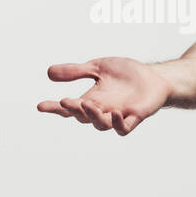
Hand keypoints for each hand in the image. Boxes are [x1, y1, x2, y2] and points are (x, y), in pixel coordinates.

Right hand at [37, 57, 172, 135]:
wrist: (155, 77)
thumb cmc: (126, 74)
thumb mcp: (97, 67)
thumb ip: (76, 71)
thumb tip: (48, 72)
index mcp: (91, 100)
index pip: (69, 107)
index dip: (54, 109)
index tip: (41, 106)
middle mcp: (102, 110)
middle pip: (82, 117)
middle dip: (73, 110)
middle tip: (64, 101)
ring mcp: (118, 116)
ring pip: (100, 124)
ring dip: (92, 116)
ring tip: (87, 105)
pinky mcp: (134, 118)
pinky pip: (123, 128)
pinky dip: (118, 124)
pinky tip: (115, 114)